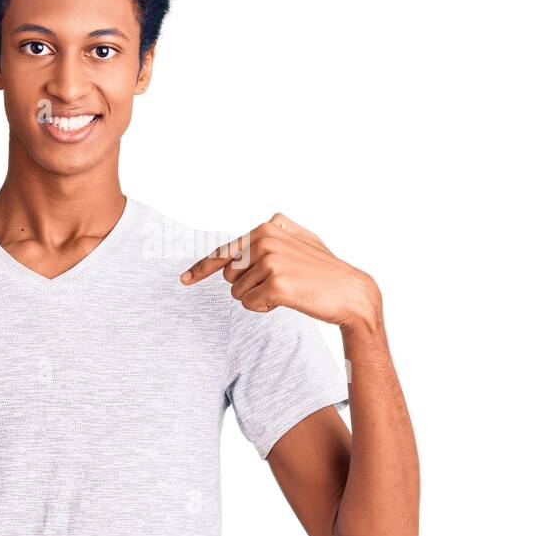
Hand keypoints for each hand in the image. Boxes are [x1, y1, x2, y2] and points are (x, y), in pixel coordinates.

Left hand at [179, 212, 380, 328]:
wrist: (352, 294)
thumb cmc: (326, 271)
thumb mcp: (303, 239)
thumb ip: (277, 232)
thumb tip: (257, 228)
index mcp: (267, 228)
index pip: (225, 250)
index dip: (202, 268)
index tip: (184, 279)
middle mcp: (265, 240)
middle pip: (230, 276)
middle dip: (248, 286)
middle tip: (279, 285)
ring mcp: (270, 261)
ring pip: (238, 293)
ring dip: (258, 298)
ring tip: (288, 291)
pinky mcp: (275, 284)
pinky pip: (249, 304)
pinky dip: (264, 308)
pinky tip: (287, 301)